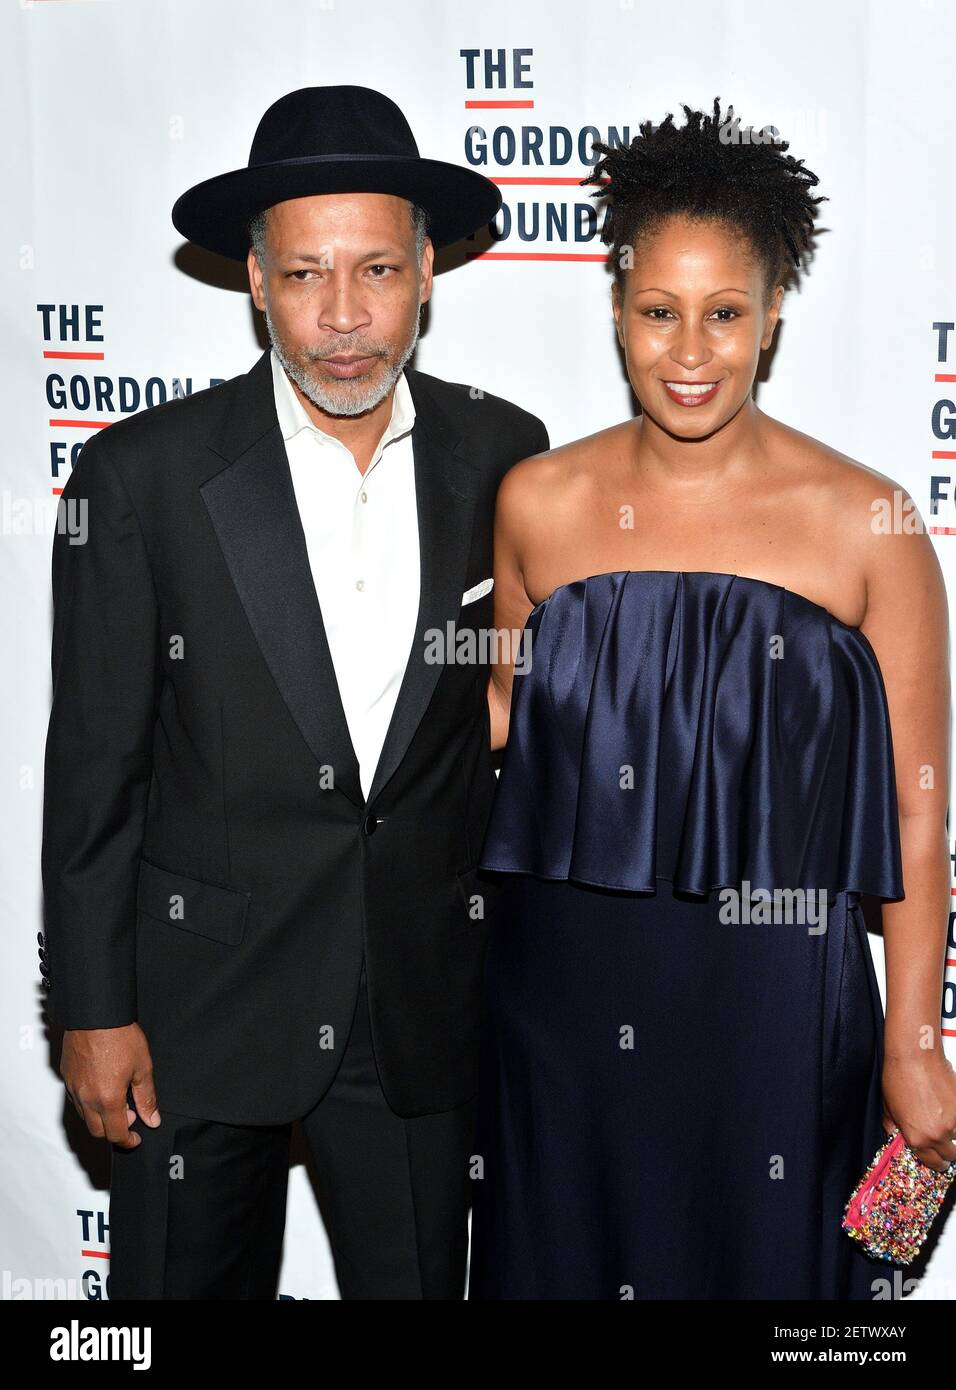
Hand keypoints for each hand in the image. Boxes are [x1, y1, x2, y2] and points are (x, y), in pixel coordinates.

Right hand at [59, 1024, 159, 1148]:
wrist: (96, 1014)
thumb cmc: (119, 1036)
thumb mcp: (143, 1067)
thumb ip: (147, 1098)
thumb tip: (152, 1119)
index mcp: (107, 1099)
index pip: (115, 1134)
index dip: (128, 1141)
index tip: (136, 1138)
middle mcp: (86, 1098)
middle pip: (97, 1131)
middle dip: (114, 1130)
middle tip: (130, 1115)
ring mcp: (73, 1088)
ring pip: (84, 1117)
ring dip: (100, 1117)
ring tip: (118, 1098)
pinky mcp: (66, 1077)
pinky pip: (76, 1100)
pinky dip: (89, 1103)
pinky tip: (102, 1088)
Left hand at [882, 1047, 955, 1172]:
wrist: (914, 1056)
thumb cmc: (898, 1078)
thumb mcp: (888, 1109)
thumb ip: (895, 1129)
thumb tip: (898, 1139)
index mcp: (916, 1139)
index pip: (933, 1163)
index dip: (935, 1162)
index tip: (938, 1160)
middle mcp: (937, 1134)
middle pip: (950, 1156)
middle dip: (947, 1152)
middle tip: (943, 1143)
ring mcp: (953, 1122)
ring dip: (953, 1134)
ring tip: (944, 1121)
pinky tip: (950, 1110)